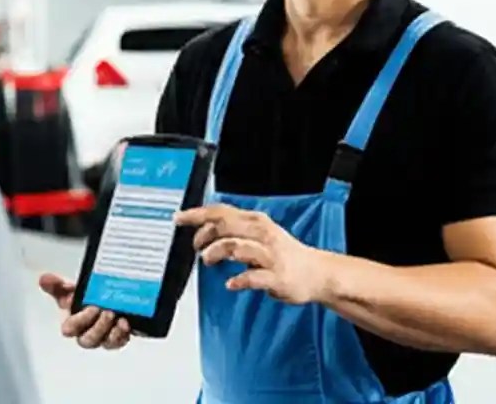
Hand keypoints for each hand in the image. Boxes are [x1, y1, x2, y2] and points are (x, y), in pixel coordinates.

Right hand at [37, 273, 132, 349]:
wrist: (108, 299)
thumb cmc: (86, 298)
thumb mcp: (72, 290)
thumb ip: (57, 286)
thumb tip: (43, 279)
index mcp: (73, 323)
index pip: (69, 329)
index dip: (79, 321)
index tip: (90, 307)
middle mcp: (86, 334)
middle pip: (88, 340)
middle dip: (97, 326)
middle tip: (106, 311)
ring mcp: (103, 338)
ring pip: (105, 343)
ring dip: (111, 331)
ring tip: (116, 315)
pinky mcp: (118, 339)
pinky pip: (119, 342)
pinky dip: (122, 333)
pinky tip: (125, 322)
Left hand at [175, 204, 331, 304]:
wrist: (317, 273)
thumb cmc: (284, 254)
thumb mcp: (259, 233)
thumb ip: (235, 229)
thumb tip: (204, 227)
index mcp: (255, 221)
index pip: (221, 212)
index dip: (197, 214)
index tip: (178, 218)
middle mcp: (261, 234)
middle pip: (225, 226)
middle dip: (204, 235)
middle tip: (197, 246)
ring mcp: (269, 256)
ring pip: (235, 247)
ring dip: (216, 253)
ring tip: (209, 261)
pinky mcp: (276, 277)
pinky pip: (252, 277)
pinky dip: (238, 280)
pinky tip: (230, 283)